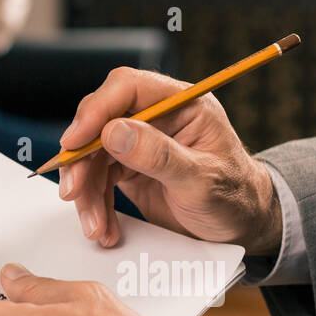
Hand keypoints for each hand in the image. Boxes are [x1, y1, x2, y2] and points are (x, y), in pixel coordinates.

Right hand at [57, 67, 281, 253]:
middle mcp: (157, 117)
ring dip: (86, 191)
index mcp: (182, 104)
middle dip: (82, 159)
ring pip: (93, 154)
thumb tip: (113, 132)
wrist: (243, 227)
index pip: (127, 88)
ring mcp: (141, 142)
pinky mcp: (129, 167)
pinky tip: (102, 227)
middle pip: (100, 121)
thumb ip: (160, 155)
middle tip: (73, 191)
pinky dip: (95, 204)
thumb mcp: (202, 180)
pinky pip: (99, 178)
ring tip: (94, 225)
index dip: (96, 110)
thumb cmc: (235, 199)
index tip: (75, 141)